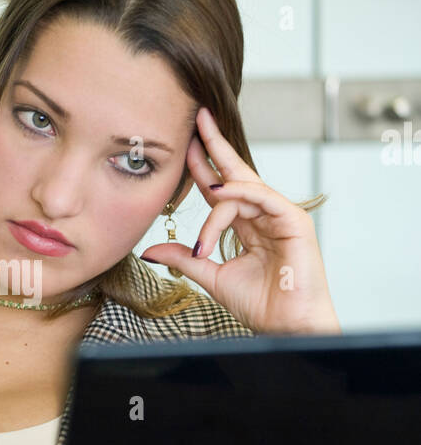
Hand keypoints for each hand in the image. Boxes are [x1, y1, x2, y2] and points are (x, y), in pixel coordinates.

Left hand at [139, 105, 340, 335]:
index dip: (202, 165)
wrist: (285, 326)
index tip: (184, 142)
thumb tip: (150, 249)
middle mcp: (264, 213)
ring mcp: (280, 214)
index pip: (220, 187)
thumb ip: (184, 258)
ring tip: (204, 242)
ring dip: (215, 203)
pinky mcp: (294, 219)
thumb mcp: (210, 276)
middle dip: (215, 144)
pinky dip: (238, 195)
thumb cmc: (259, 304)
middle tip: (198, 117)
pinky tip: (218, 196)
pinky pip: (261, 196)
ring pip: (240, 190)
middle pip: (235, 172)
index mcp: (247, 224)